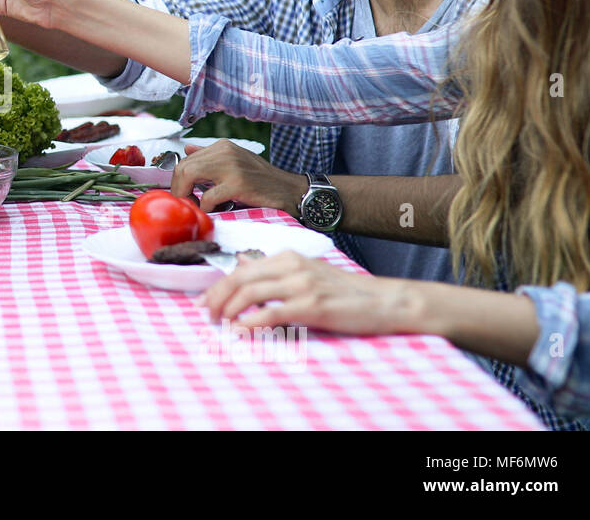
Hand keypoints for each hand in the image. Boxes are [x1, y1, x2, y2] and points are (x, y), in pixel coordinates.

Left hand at [171, 140, 307, 214]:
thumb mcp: (235, 162)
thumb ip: (211, 157)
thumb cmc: (261, 180)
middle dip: (178, 188)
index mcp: (222, 146)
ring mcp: (232, 166)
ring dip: (187, 196)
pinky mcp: (238, 184)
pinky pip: (208, 196)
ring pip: (190, 175)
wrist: (289, 190)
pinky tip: (213, 210)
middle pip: (184, 167)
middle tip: (186, 202)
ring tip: (196, 206)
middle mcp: (225, 152)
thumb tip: (187, 149)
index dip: (178, 180)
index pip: (186, 159)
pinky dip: (206, 206)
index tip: (183, 194)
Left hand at [203, 251, 413, 332]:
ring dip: (229, 311)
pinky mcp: (312, 306)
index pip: (241, 270)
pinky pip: (271, 313)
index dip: (218, 286)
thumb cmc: (343, 291)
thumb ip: (273, 269)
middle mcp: (292, 266)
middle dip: (217, 298)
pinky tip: (241, 332)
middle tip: (208, 315)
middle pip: (240, 279)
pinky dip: (250, 323)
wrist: (384, 301)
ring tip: (221, 325)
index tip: (205, 302)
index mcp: (288, 257)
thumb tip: (241, 263)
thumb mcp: (306, 271)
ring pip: (250, 294)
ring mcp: (302, 285)